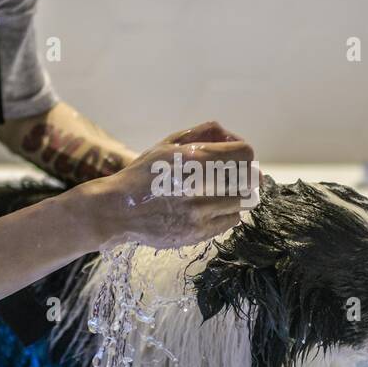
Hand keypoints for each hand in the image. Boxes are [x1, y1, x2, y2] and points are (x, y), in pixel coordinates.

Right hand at [85, 121, 260, 248]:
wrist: (119, 209)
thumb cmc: (143, 173)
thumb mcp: (167, 144)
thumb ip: (201, 133)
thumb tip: (229, 135)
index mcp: (194, 159)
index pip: (245, 153)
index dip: (241, 151)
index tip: (233, 154)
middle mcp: (201, 186)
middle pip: (249, 179)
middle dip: (243, 173)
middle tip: (231, 174)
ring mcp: (201, 212)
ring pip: (243, 201)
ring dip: (236, 194)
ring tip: (219, 191)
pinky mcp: (199, 232)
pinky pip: (231, 220)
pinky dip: (227, 212)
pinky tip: (211, 207)